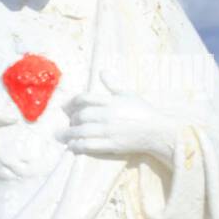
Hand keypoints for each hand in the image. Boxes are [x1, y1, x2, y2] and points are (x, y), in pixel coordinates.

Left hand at [62, 71, 177, 164]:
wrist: (157, 131)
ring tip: (61, 136)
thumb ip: (112, 84)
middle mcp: (108, 115)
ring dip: (69, 134)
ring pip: (82, 131)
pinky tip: (71, 146)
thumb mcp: (128, 94)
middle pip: (81, 115)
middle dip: (71, 119)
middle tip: (68, 123)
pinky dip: (77, 146)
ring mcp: (108, 131)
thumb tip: (102, 71)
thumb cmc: (142, 111)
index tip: (66, 107)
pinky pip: (88, 145)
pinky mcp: (110, 144)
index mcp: (111, 101)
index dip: (72, 102)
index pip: (85, 98)